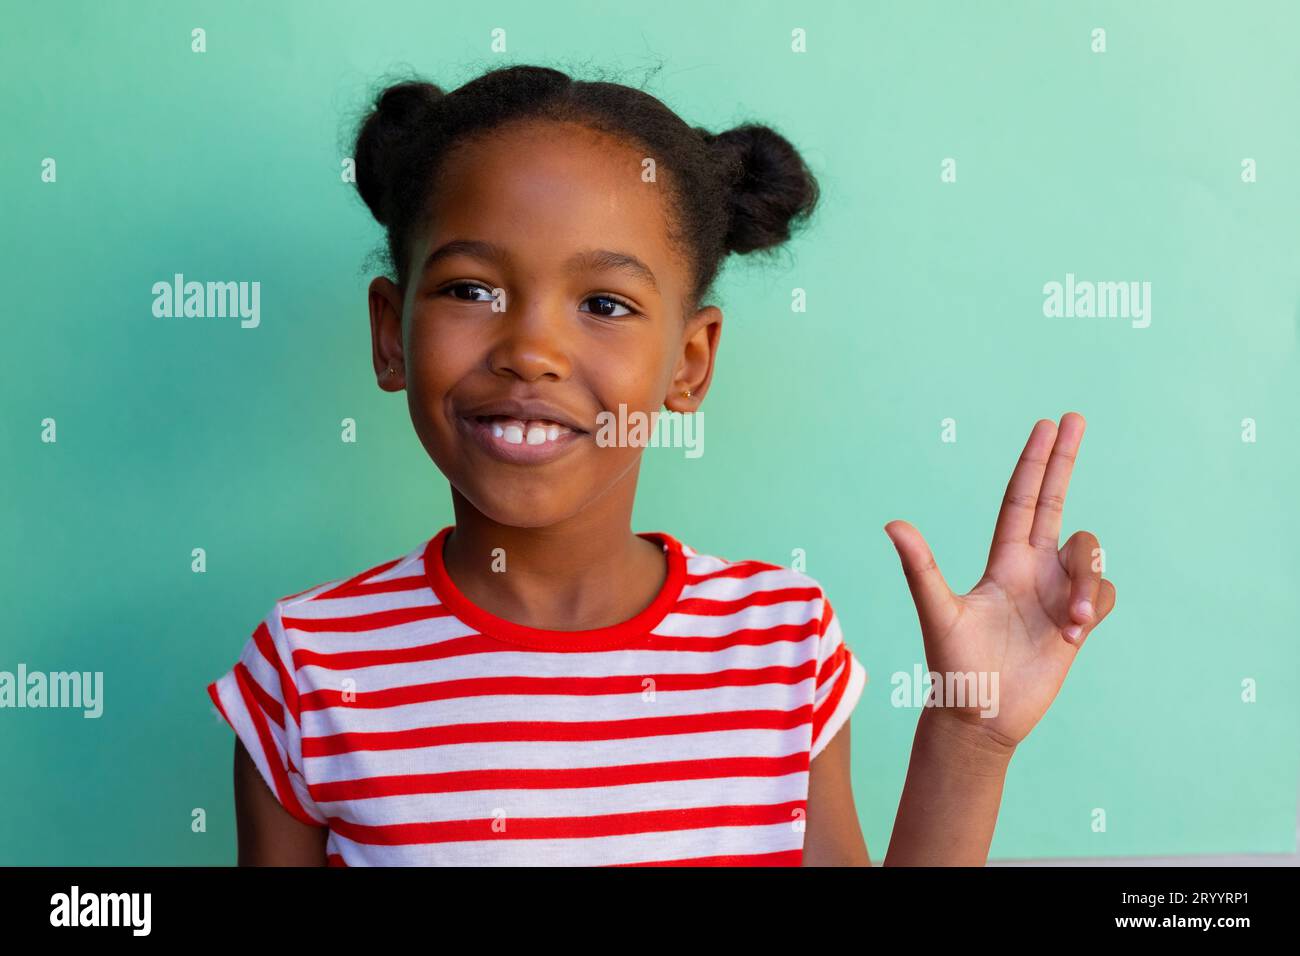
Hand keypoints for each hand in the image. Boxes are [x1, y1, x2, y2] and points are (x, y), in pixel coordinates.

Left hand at [884, 413, 1115, 750]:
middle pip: (1055, 501)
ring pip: (1089, 556)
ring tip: (1068, 623)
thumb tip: (892, 524)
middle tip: (1076, 416)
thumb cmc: (953, 667)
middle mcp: (1032, 569)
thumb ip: (920, 569)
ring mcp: (1056, 594)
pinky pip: (1104, 595)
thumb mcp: (938, 614)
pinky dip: (1094, 606)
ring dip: (1086, 581)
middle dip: (1065, 459)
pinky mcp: (1077, 623)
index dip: (1034, 462)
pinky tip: (1072, 634)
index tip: (1047, 424)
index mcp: (1002, 560)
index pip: (1022, 499)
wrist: (980, 717)